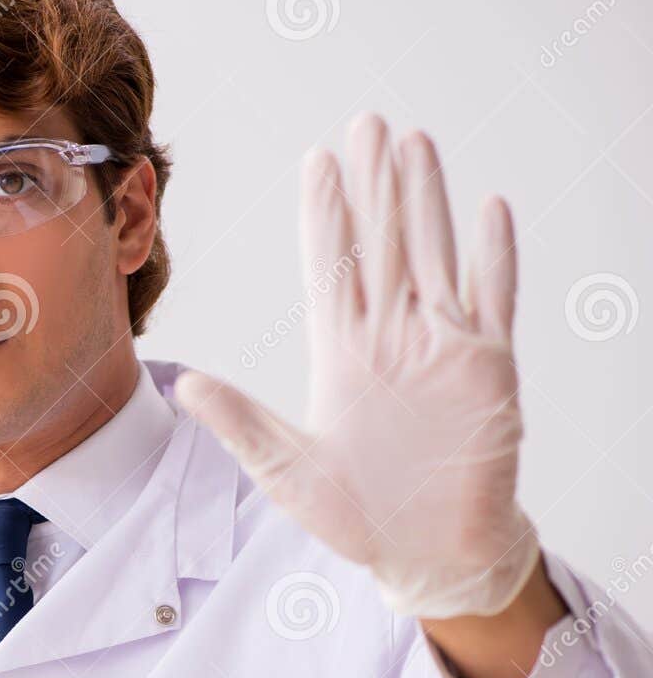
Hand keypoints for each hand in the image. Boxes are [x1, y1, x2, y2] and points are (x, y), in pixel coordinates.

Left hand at [177, 113, 538, 619]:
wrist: (430, 556)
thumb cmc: (358, 518)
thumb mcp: (285, 471)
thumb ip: (239, 423)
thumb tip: (182, 385)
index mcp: (341, 355)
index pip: (332, 266)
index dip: (325, 213)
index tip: (316, 161)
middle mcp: (391, 339)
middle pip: (383, 244)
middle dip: (374, 184)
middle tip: (367, 122)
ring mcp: (442, 347)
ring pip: (434, 255)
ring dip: (427, 201)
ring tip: (417, 144)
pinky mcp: (489, 368)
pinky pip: (493, 299)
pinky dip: (494, 257)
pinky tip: (490, 210)